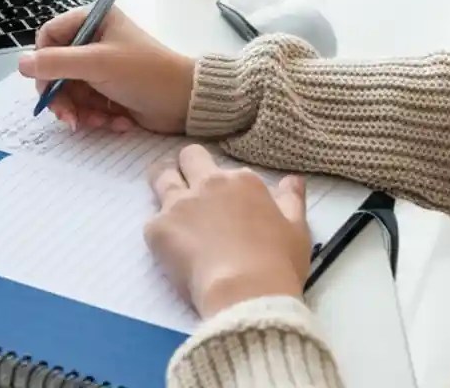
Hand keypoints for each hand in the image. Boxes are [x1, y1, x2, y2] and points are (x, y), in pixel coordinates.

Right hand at [17, 7, 194, 133]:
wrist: (185, 102)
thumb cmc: (146, 73)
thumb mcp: (98, 64)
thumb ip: (57, 63)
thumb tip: (20, 64)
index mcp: (93, 22)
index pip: (49, 37)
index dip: (44, 62)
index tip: (49, 83)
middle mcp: (93, 42)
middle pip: (55, 70)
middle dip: (62, 96)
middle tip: (69, 116)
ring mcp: (100, 68)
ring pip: (68, 92)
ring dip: (80, 111)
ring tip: (99, 122)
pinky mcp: (107, 91)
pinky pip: (85, 105)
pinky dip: (95, 117)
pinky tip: (114, 122)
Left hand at [144, 143, 310, 317]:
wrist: (246, 292)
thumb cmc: (278, 263)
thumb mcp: (297, 229)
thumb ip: (291, 200)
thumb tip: (291, 180)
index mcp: (242, 181)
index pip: (227, 170)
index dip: (226, 186)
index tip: (228, 203)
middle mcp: (208, 183)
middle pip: (189, 157)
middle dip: (188, 166)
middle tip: (190, 189)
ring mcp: (179, 203)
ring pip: (161, 176)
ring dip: (164, 183)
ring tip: (171, 208)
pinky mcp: (157, 228)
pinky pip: (153, 221)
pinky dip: (161, 233)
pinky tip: (172, 252)